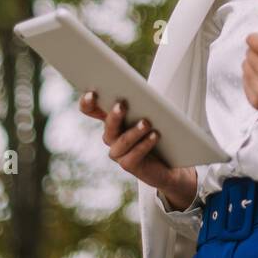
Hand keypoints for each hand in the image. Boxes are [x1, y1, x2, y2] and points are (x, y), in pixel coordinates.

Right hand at [79, 91, 196, 209]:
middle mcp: (111, 135)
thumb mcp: (151, 111)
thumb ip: (142, 101)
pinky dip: (144, 144)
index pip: (90, 109)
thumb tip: (143, 92)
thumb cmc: (161, 129)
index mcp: (112, 118)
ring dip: (135, 131)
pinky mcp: (129, 165)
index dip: (87, 102)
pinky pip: (133, 155)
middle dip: (114, 115)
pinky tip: (155, 135)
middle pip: (108, 125)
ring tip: (147, 123)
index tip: (93, 94)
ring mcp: (118, 152)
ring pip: (122, 141)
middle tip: (122, 105)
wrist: (171, 160)